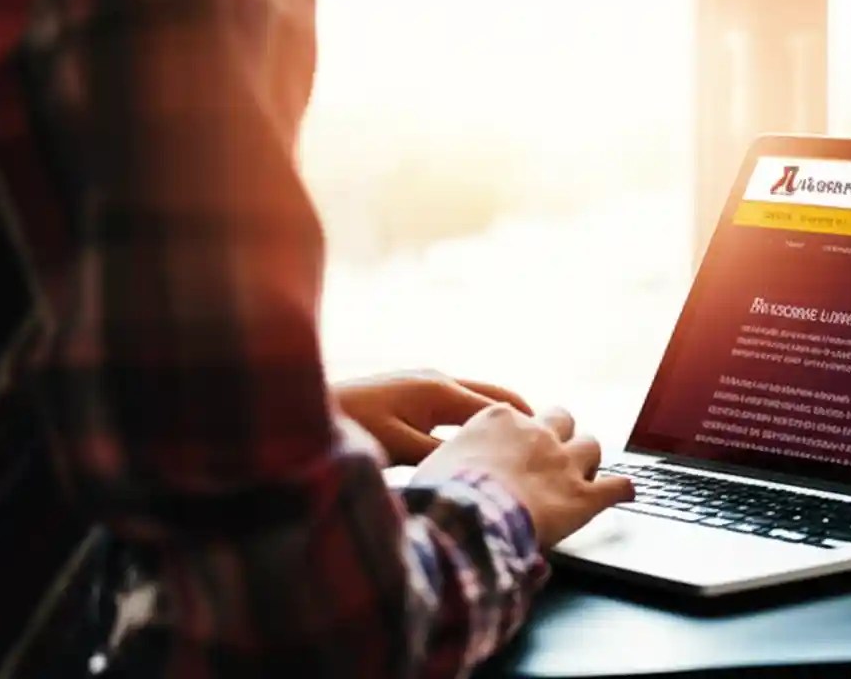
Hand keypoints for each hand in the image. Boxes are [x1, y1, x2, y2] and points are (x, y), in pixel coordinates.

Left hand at [333, 369, 533, 465]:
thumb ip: (442, 457)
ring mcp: (421, 384)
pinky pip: (455, 408)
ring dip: (499, 422)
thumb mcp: (397, 448)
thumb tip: (480, 471)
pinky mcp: (408, 395)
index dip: (527, 431)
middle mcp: (435, 380)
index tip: (551, 451)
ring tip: (522, 450)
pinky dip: (475, 424)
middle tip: (550, 447)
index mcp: (438, 390)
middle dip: (523, 420)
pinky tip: (477, 448)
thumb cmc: (345, 428)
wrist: (298, 408)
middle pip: (495, 398)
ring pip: (476, 402)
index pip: (499, 408)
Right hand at [414, 404, 633, 547]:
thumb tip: (435, 479)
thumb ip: (447, 463)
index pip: (517, 417)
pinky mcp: (583, 496)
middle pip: (562, 418)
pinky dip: (622, 489)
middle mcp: (536, 434)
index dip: (519, 434)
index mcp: (498, 421)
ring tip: (586, 472)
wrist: (467, 520)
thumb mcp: (434, 467)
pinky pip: (617, 486)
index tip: (515, 447)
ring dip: (588, 459)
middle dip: (560, 434)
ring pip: (591, 445)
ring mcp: (564, 462)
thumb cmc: (441, 497)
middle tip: (555, 453)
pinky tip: (624, 492)